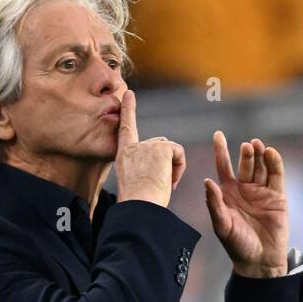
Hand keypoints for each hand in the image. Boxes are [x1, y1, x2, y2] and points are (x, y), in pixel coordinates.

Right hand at [114, 89, 185, 207]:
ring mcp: (147, 145)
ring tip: (162, 186)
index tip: (128, 94)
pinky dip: (180, 168)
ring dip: (172, 168)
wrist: (139, 207)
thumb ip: (142, 171)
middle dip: (165, 163)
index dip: (128, 110)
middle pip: (159, 146)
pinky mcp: (161, 148)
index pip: (125, 129)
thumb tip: (160, 171)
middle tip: (160, 186)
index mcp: (123, 156)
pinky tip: (170, 181)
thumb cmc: (138, 205)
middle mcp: (133, 147)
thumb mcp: (134, 185)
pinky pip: (179, 153)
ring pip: (170, 151)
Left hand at [204, 132, 289, 277]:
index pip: (223, 166)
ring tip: (257, 145)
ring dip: (259, 154)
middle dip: (245, 153)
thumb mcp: (222, 225)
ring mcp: (262, 191)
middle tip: (246, 146)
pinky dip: (274, 162)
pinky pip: (277, 175)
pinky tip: (270, 153)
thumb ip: (214, 203)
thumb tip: (207, 181)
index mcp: (228, 193)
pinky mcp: (278, 196)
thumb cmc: (237, 245)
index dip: (221, 150)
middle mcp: (245, 189)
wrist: (260, 260)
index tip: (218, 134)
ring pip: (261, 166)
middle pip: (245, 163)